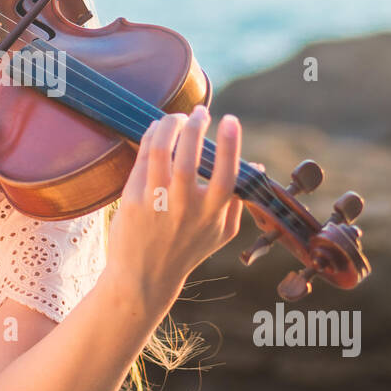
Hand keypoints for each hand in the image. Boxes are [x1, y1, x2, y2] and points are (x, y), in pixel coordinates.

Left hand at [108, 106, 242, 309]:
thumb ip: (239, 199)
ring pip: (160, 152)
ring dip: (169, 126)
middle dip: (195, 126)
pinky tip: (157, 129)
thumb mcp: (222, 232)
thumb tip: (257, 165)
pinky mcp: (133, 200)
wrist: (144, 278)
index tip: (230, 119)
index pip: (226, 174)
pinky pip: (142, 159)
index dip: (230, 144)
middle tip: (200, 112)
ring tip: (176, 117)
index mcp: (212, 214)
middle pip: (189, 157)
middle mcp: (185, 208)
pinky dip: (151, 137)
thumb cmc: (187, 250)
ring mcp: (156, 203)